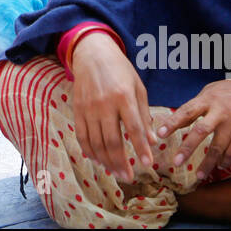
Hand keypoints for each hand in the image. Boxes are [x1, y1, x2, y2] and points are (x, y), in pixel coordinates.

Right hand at [69, 32, 155, 180]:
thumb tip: (153, 141)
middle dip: (121, 162)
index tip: (148, 164)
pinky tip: (97, 160)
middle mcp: (104, 104)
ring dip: (106, 161)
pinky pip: (82, 135)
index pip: (134, 128)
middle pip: (111, 140)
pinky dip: (89, 151)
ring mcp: (88, 108)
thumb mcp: (138, 87)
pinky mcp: (77, 110)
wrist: (92, 53)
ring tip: (116, 172)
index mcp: (123, 96)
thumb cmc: (119, 70)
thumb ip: (144, 115)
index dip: (141, 148)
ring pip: (96, 142)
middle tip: (128, 177)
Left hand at [157, 77, 230, 180]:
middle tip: (176, 162)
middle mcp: (220, 111)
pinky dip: (225, 161)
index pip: (187, 111)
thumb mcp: (214, 91)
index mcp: (208, 99)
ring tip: (199, 175)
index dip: (172, 123)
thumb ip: (199, 104)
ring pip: (218, 147)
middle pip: (200, 131)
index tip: (159, 134)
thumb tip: (179, 118)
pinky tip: (219, 166)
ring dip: (208, 163)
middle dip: (187, 148)